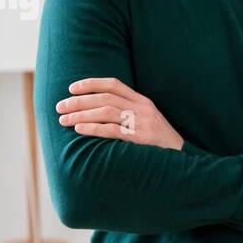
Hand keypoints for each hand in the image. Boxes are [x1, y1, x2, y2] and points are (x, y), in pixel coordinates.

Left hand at [55, 77, 184, 150]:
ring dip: (81, 114)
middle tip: (60, 106)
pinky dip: (94, 128)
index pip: (114, 84)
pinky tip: (79, 129)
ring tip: (64, 120)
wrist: (182, 159)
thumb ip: (128, 113)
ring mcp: (142, 122)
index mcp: (143, 101)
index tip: (71, 88)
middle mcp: (142, 108)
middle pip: (105, 97)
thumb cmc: (158, 143)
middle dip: (79, 101)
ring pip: (106, 111)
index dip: (90, 83)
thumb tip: (97, 111)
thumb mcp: (147, 121)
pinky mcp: (141, 138)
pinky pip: (113, 130)